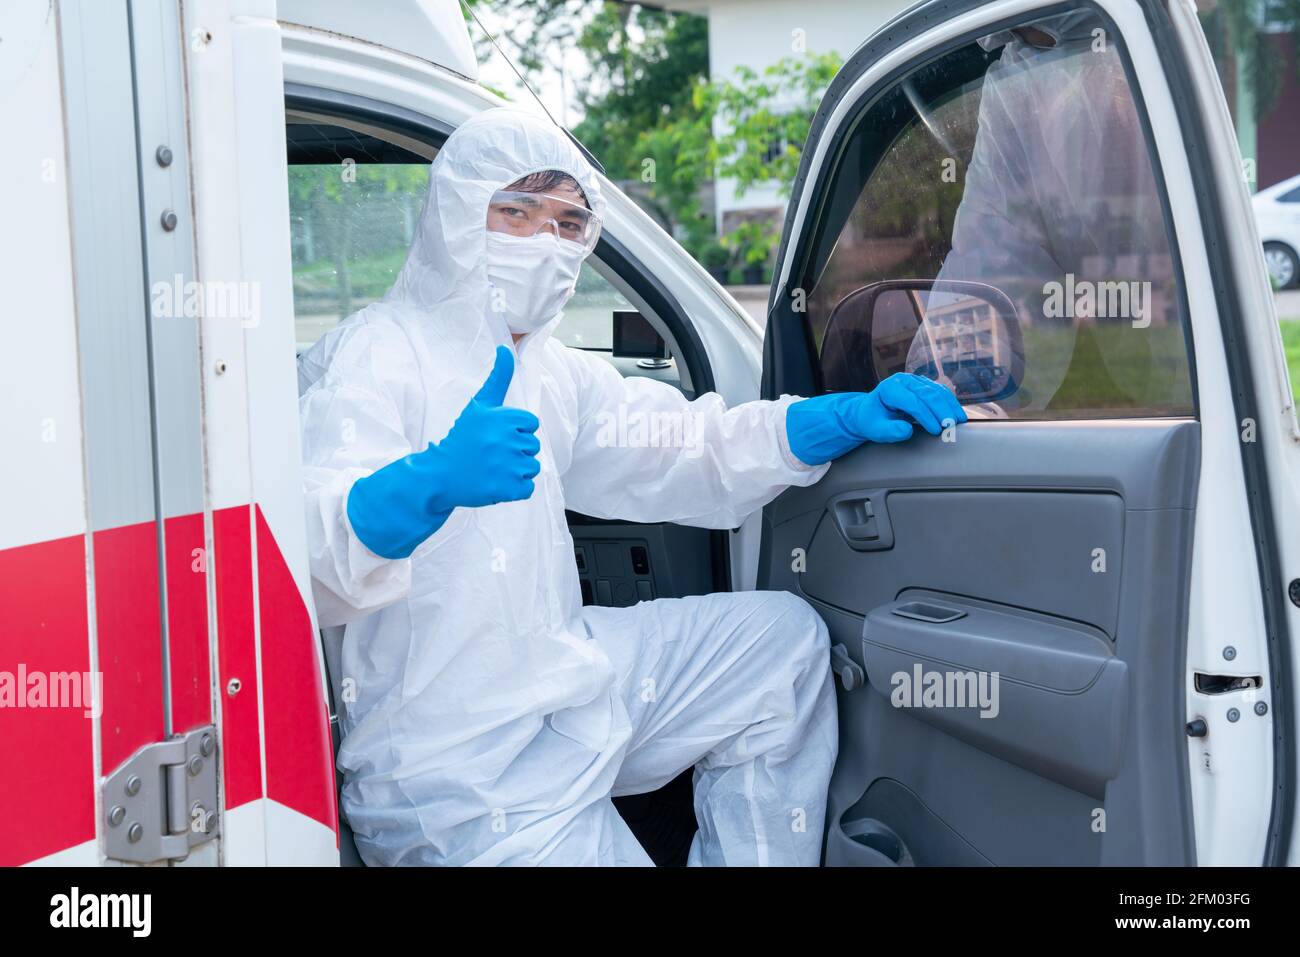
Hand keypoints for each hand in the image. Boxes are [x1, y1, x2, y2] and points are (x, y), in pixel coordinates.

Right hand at [346, 346, 540, 558]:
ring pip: (532, 467)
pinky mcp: (506, 489)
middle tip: (491, 454)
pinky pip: (527, 488)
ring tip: (493, 468)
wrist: (440, 474)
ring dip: (516, 471)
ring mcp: (505, 466)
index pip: (531, 424)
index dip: (516, 430)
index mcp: (501, 418)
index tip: (496, 435)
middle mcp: (504, 440)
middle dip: (516, 451)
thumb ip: (498, 378)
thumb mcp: (479, 405)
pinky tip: (496, 483)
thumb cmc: (463, 438)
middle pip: (533, 446)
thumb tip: (506, 348)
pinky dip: (515, 489)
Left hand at [846, 373, 967, 442]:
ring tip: (959, 422)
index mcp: (890, 388)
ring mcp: (916, 381)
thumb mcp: (875, 429)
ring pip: (938, 391)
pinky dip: (951, 404)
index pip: (912, 401)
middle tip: (951, 427)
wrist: (872, 411)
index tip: (936, 431)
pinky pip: (941, 392)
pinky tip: (958, 415)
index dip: (926, 416)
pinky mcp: (925, 386)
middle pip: (928, 394)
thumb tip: (907, 430)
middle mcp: (904, 380)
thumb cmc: (873, 420)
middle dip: (942, 411)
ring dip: (950, 407)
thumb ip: (889, 431)